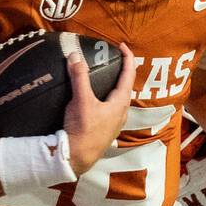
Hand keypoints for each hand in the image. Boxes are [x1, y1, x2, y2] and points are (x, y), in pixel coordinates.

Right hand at [63, 42, 136, 174]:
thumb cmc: (83, 131)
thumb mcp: (81, 101)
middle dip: (121, 72)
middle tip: (114, 60)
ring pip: (118, 100)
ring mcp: (113, 124)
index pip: (129, 75)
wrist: (76, 158)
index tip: (122, 47)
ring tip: (106, 77)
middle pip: (125, 87)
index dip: (127, 59)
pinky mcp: (104, 130)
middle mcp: (121, 114)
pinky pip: (109, 109)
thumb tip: (75, 57)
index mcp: (120, 104)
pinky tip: (96, 100)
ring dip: (114, 87)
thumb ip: (79, 78)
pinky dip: (106, 98)